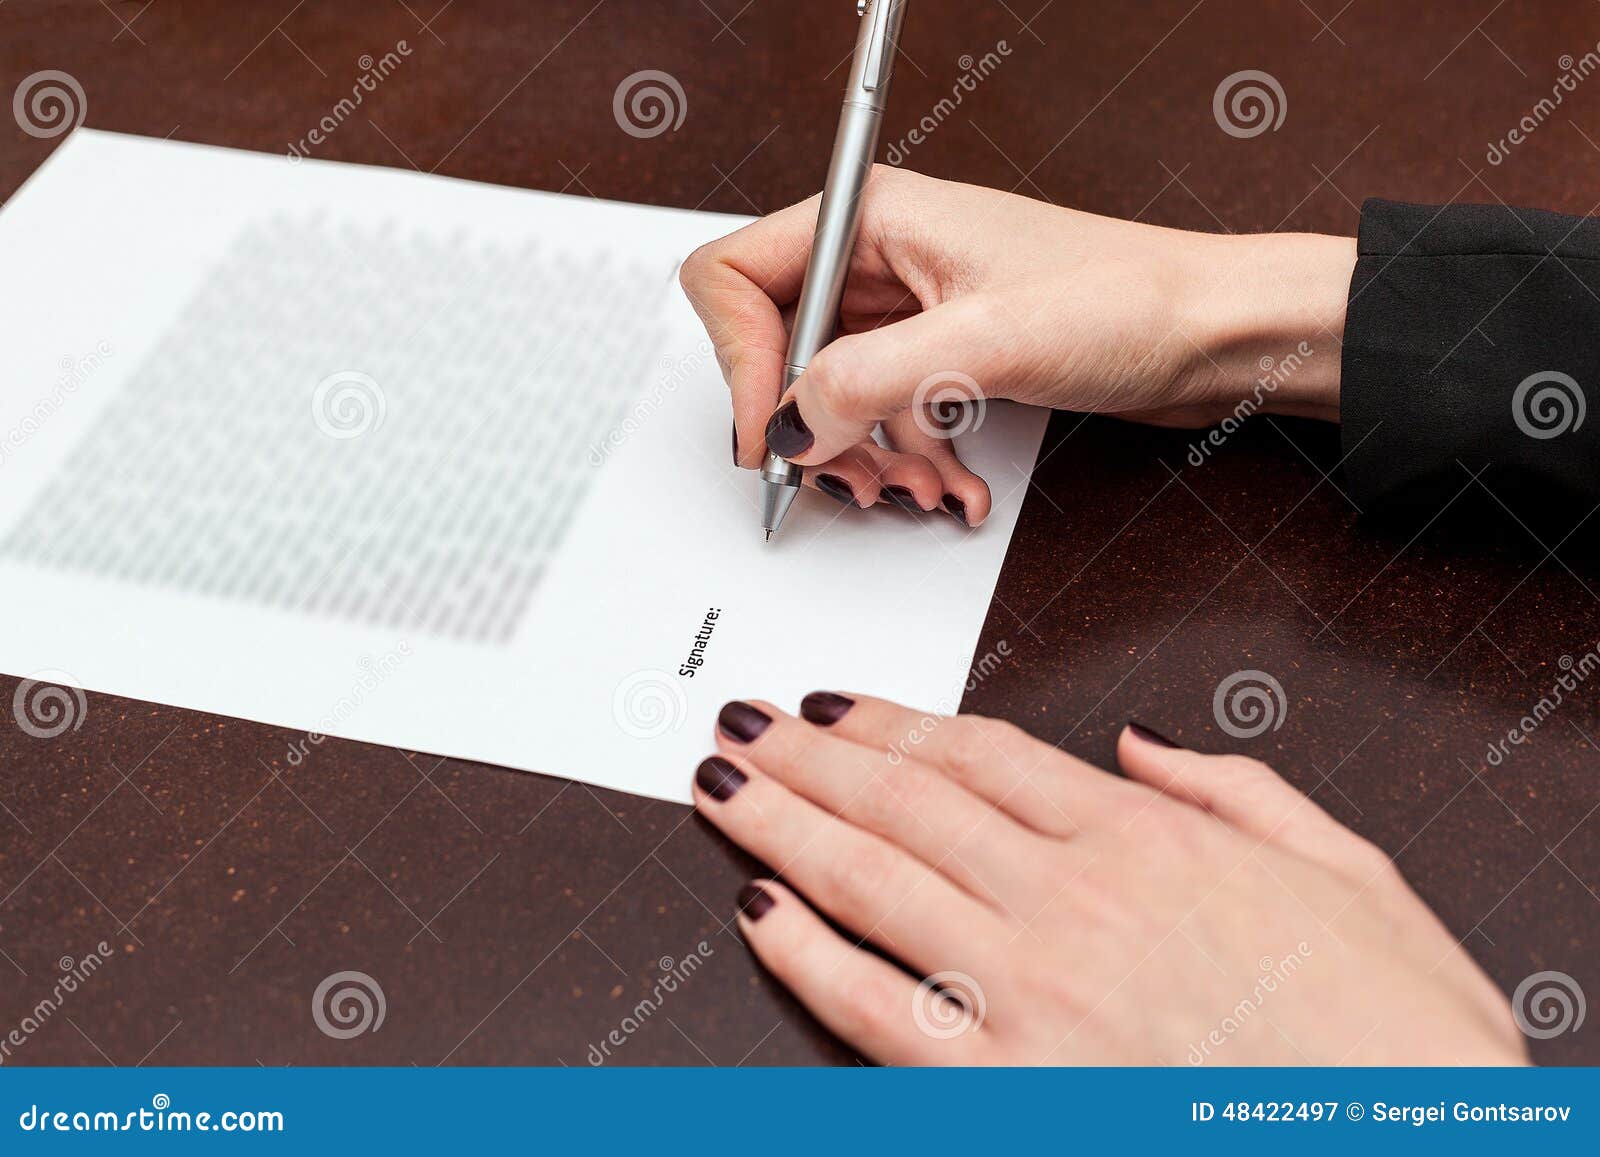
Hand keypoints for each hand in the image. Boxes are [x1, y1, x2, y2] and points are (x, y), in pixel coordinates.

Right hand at [679, 166, 1354, 524]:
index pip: (740, 278)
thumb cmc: (1129, 298)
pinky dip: (905, 462)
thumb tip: (787, 425)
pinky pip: (881, 420)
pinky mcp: (939, 358)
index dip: (741, 362)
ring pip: (828, 397)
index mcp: (872, 215)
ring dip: (864, 457)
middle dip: (811, 426)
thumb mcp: (987, 338)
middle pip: (779, 351)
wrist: (1214, 334)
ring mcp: (907, 311)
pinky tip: (950, 484)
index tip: (770, 434)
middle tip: (849, 474)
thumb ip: (869, 378)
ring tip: (921, 485)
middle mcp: (878, 258)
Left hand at [694, 695, 1525, 1064]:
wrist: (1427, 1145)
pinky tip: (760, 916)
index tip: (835, 706)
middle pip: (905, 800)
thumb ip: (1235, 788)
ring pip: (872, 881)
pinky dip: (809, 958)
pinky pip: (878, 1010)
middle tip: (744, 723)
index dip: (892, 722)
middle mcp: (1075, 901)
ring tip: (723, 786)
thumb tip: (1145, 743)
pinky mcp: (1010, 1087)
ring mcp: (1034, 993)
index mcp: (1149, 839)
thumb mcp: (1352, 871)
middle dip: (810, 755)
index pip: (981, 753)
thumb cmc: (1398, 1039)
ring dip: (783, 826)